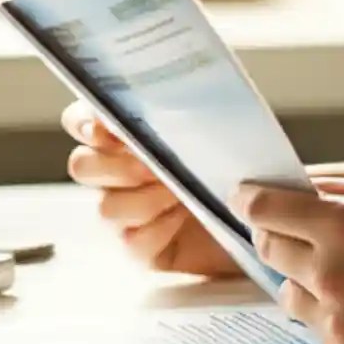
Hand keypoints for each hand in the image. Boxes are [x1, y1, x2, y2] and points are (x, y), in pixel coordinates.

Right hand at [62, 101, 237, 276]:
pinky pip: (132, 242)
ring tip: (180, 193)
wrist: (264, 212)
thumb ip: (188, 113)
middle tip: (152, 164)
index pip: (80, 122)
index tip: (104, 125)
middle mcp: (116, 173)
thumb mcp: (219, 127)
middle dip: (116, 164)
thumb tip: (177, 95)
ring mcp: (126, 212)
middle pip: (83, 166)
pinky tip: (182, 219)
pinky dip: (157, 230)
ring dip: (142, 200)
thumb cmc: (239, 161)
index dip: (84, 122)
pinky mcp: (143, 247)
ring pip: (105, 207)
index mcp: (126, 136)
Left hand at [232, 176, 343, 343]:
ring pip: (290, 294)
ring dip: (306, 279)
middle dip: (281, 236)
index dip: (252, 199)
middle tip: (302, 232)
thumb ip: (343, 190)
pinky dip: (332, 313)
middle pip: (268, 251)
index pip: (265, 209)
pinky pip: (318, 328)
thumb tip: (296, 187)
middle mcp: (333, 275)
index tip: (249, 197)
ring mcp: (339, 322)